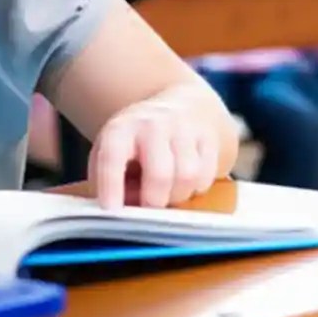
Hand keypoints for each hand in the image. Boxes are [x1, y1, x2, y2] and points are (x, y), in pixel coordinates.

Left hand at [88, 101, 219, 208]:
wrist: (182, 105)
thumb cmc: (137, 140)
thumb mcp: (112, 152)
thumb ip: (109, 182)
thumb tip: (122, 211)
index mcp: (121, 129)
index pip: (112, 157)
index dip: (111, 186)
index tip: (111, 211)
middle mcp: (152, 124)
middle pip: (159, 174)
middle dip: (153, 201)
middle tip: (148, 209)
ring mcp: (184, 129)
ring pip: (187, 177)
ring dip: (177, 196)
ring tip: (167, 193)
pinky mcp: (209, 138)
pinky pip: (206, 176)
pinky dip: (196, 188)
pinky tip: (185, 182)